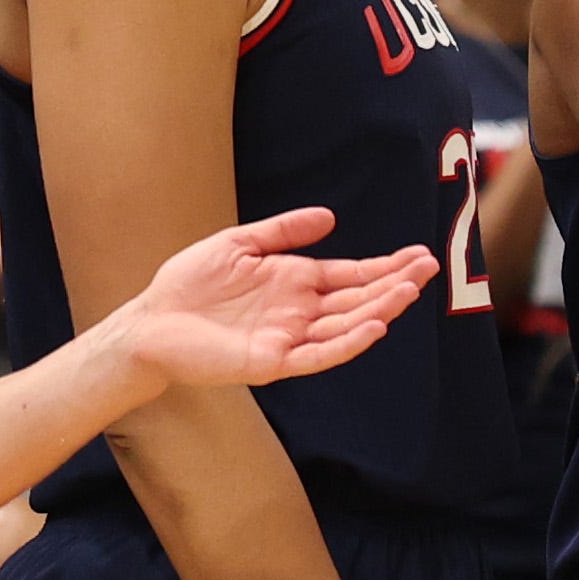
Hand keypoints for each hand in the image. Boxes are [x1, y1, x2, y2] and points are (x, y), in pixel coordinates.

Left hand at [113, 207, 437, 389]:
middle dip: (393, 285)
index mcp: (295, 283)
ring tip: (408, 292)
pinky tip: (372, 327)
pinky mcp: (272, 361)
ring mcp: (289, 338)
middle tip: (428, 268)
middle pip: (357, 300)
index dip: (384, 267)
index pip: (350, 276)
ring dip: (378, 310)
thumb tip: (329, 218)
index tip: (418, 255)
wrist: (150, 321)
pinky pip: (318, 355)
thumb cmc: (188, 283)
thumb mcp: (239, 243)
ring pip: (345, 326)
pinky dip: (347, 344)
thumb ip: (283, 232)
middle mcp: (299, 312)